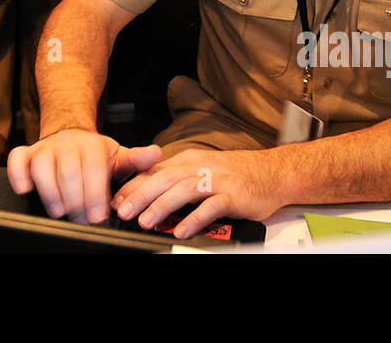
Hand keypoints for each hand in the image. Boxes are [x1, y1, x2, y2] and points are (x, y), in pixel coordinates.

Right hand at [7, 128, 161, 223]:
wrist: (72, 136)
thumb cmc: (96, 154)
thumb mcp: (119, 156)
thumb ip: (137, 160)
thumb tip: (156, 155)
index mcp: (92, 144)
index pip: (93, 169)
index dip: (95, 194)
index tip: (98, 216)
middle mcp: (67, 143)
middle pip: (68, 171)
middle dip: (75, 200)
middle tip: (81, 219)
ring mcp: (45, 148)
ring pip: (42, 165)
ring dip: (50, 191)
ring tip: (59, 211)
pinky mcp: (27, 153)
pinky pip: (16, 160)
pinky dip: (18, 174)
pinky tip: (26, 189)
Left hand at [112, 148, 279, 238]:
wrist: (272, 172)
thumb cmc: (235, 174)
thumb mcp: (202, 169)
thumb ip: (178, 179)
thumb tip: (149, 193)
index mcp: (189, 160)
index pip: (156, 171)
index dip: (135, 185)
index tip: (118, 199)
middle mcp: (200, 167)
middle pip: (165, 178)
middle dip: (141, 195)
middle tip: (124, 211)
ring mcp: (217, 180)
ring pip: (184, 190)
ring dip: (162, 206)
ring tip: (146, 221)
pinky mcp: (234, 195)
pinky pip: (212, 206)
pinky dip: (195, 218)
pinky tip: (182, 229)